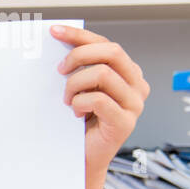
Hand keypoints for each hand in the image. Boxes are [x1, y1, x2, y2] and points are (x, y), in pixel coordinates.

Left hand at [53, 24, 148, 188]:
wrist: (82, 157)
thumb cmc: (78, 122)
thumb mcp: (78, 88)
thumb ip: (78, 68)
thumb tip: (58, 42)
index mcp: (126, 73)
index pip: (106, 44)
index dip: (79, 35)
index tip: (54, 31)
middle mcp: (135, 85)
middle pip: (111, 52)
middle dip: (78, 56)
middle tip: (59, 70)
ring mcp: (134, 103)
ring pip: (101, 73)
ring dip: (74, 85)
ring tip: (67, 101)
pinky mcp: (125, 122)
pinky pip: (97, 99)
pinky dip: (79, 103)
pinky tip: (76, 113)